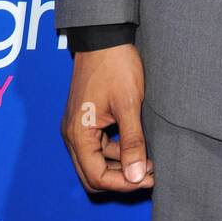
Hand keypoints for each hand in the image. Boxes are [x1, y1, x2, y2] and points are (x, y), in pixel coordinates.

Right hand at [60, 44, 153, 193]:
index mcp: (79, 134)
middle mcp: (72, 134)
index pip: (96, 177)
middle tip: (148, 172)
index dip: (123, 183)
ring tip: (147, 158)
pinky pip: (97, 145)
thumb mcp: (129, 104)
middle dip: (120, 178)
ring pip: (95, 161)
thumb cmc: (115, 66)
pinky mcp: (85, 118)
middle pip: (92, 174)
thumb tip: (136, 176)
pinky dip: (115, 150)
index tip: (148, 178)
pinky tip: (136, 143)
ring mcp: (77, 126)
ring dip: (119, 164)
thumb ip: (133, 142)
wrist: (104, 37)